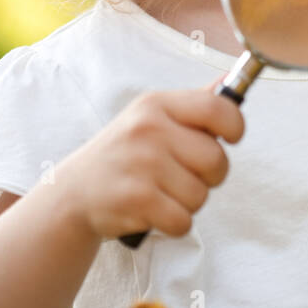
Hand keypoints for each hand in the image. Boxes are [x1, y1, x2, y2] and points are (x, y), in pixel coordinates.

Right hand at [55, 80, 243, 241]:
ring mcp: (141, 164)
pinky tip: (153, 212)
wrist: (73, 193)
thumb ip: (192, 106)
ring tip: (161, 193)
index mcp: (157, 104)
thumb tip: (229, 83)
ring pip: (201, 195)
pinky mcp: (136, 199)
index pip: (218, 108)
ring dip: (188, 203)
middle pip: (216, 160)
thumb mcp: (150, 118)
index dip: (235, 127)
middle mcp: (149, 129)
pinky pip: (183, 221)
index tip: (230, 139)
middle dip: (210, 177)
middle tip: (183, 176)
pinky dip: (174, 224)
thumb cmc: (123, 154)